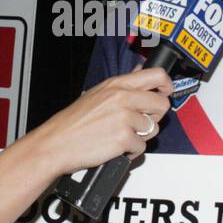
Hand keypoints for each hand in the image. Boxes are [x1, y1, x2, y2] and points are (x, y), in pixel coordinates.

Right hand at [35, 67, 172, 168]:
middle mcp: (122, 97)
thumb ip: (123, 85)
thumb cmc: (73, 122)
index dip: (166, 85)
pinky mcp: (124, 137)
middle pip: (162, 104)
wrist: (56, 143)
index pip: (156, 75)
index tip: (166, 93)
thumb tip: (140, 71)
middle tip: (141, 123)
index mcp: (116, 84)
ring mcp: (124, 117)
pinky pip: (142, 147)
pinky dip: (131, 151)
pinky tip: (116, 147)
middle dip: (155, 117)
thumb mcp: (98, 94)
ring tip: (121, 137)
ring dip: (141, 136)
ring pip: (153, 128)